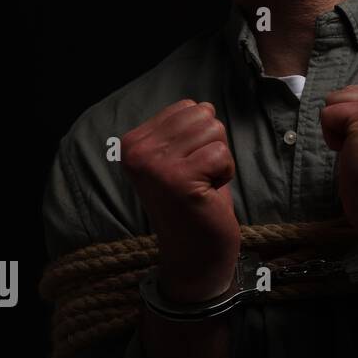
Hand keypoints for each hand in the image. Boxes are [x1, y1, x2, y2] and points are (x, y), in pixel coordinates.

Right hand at [122, 99, 240, 302]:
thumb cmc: (196, 202)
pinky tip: (208, 193)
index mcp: (132, 141)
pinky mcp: (177, 179)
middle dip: (214, 145)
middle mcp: (136, 151)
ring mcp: (153, 165)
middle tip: (200, 177)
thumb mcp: (180, 158)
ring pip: (214, 131)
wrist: (194, 253)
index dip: (203, 136)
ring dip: (220, 159)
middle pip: (203, 115)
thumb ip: (184, 130)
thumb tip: (203, 104)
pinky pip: (222, 153)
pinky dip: (225, 173)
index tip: (190, 166)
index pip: (189, 106)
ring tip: (203, 184)